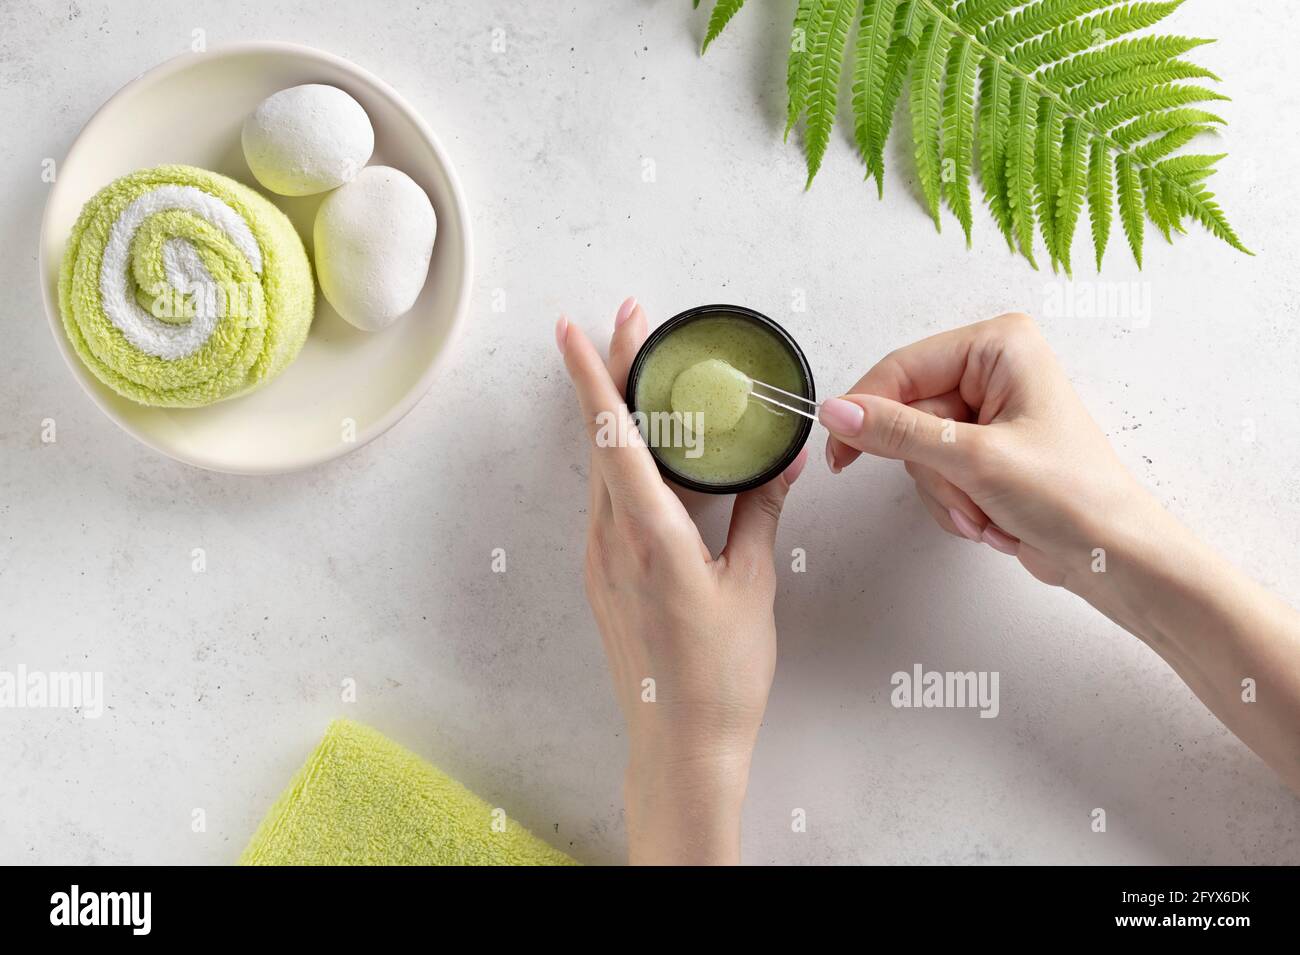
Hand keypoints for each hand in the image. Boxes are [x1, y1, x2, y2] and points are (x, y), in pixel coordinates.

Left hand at [557, 297, 807, 864]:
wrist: (680, 744)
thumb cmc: (722, 675)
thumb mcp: (752, 585)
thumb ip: (760, 513)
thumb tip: (779, 459)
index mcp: (651, 537)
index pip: (616, 438)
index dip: (596, 378)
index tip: (579, 328)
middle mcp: (612, 541)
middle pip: (604, 438)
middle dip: (613, 372)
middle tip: (628, 318)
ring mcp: (600, 559)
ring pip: (602, 467)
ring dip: (616, 414)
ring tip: (637, 367)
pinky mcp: (603, 576)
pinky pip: (607, 500)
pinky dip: (623, 459)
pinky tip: (645, 445)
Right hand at [821, 312, 1155, 595]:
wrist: (1112, 554)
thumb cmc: (1073, 495)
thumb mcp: (973, 458)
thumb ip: (897, 432)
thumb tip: (838, 412)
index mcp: (998, 346)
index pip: (902, 368)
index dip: (866, 410)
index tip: (841, 449)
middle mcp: (992, 370)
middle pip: (907, 414)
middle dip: (932, 469)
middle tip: (964, 493)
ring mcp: (987, 412)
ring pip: (917, 450)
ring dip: (945, 493)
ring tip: (986, 511)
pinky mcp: (983, 449)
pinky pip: (934, 472)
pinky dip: (954, 503)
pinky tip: (989, 518)